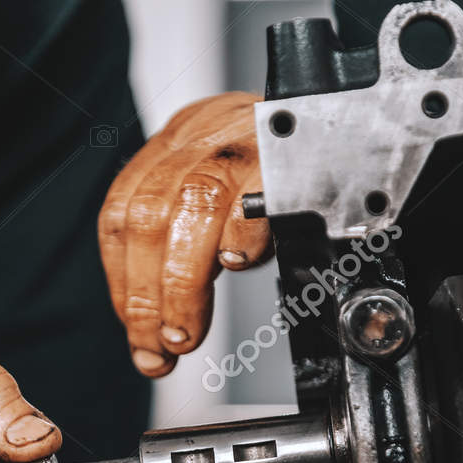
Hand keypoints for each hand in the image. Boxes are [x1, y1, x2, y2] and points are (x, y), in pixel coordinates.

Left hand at [98, 91, 270, 376]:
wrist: (341, 115)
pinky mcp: (289, 152)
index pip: (121, 214)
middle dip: (148, 296)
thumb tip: (164, 318)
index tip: (136, 327)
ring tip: (188, 332)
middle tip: (161, 347)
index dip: (121, 278)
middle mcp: (202, 137)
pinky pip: (257, 197)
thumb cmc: (276, 162)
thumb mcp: (221, 187)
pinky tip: (236, 267)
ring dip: (184, 286)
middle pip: (150, 217)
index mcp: (175, 144)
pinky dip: (239, 240)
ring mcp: (244, 140)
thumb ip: (188, 233)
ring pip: (194, 210)